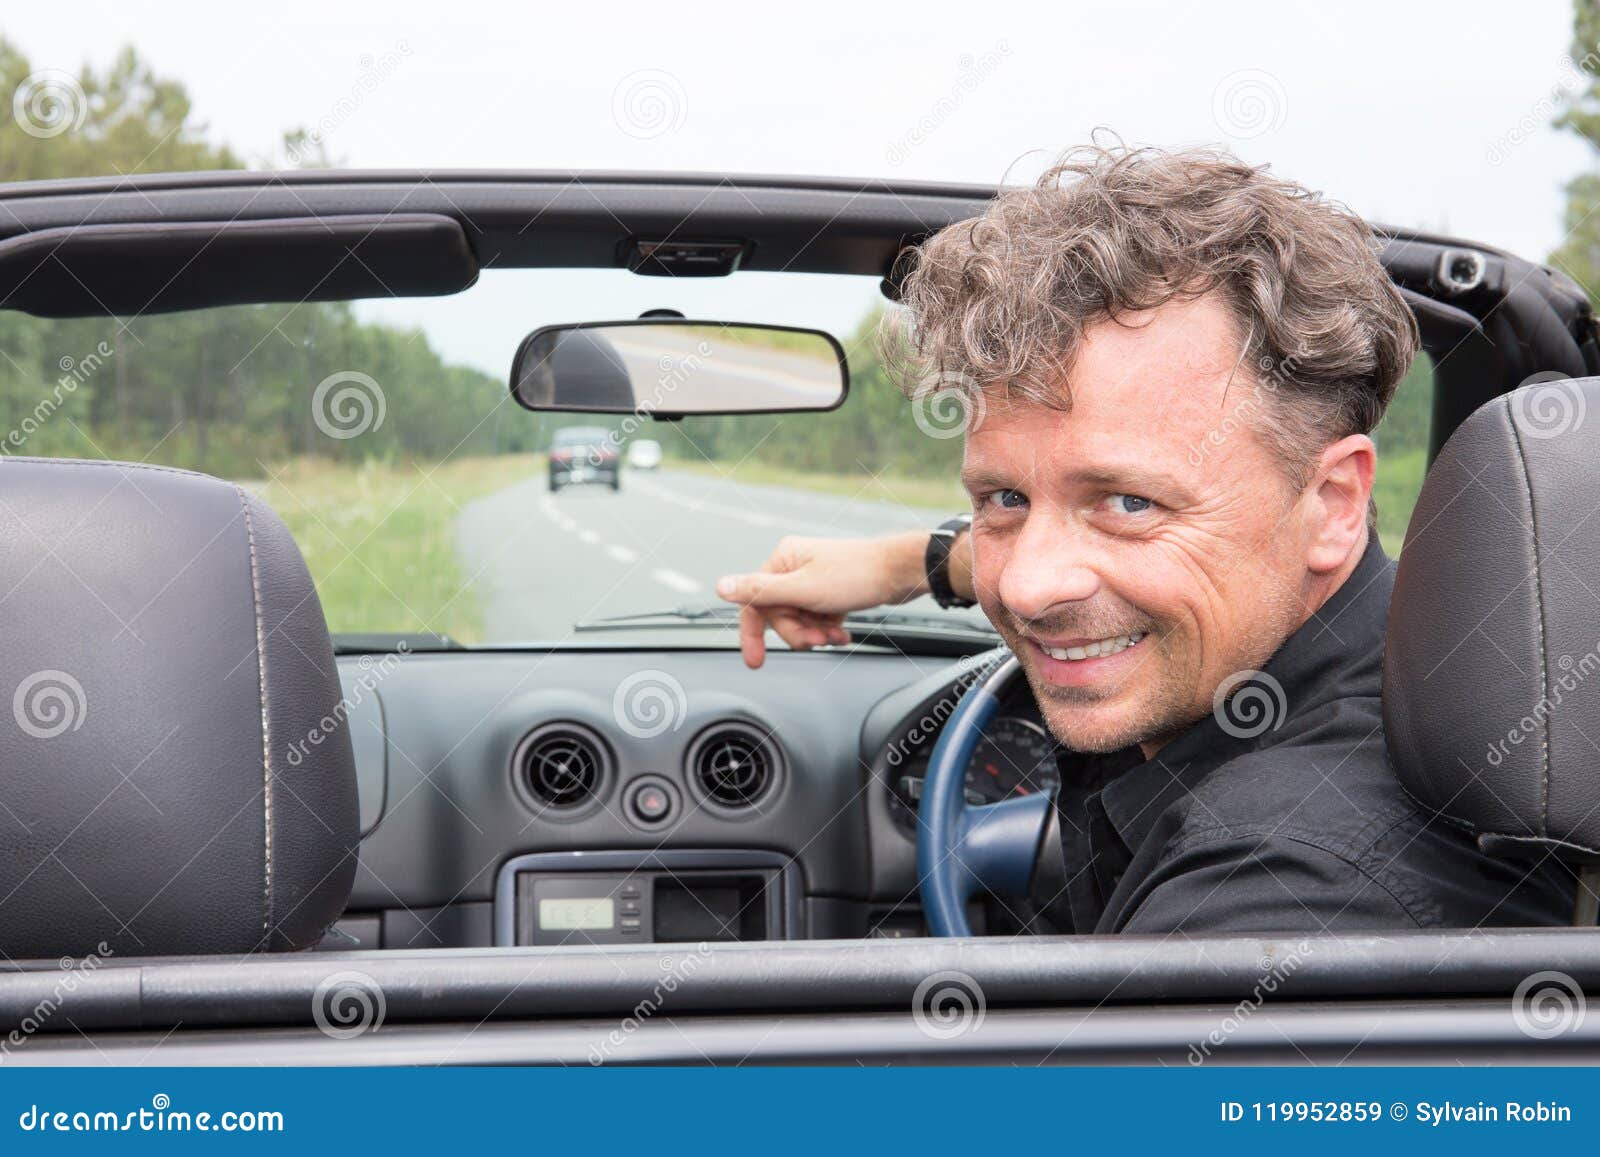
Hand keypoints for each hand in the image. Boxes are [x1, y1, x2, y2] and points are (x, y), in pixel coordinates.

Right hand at [716, 531, 931, 667]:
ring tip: (836, 635)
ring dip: (816, 632)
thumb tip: (720, 586)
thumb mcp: (804, 589)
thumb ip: (760, 591)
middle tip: (820, 638)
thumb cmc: (857, 576)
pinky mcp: (830, 590)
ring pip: (799, 619)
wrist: (902, 572)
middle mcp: (794, 566)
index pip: (753, 602)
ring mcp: (813, 578)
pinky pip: (817, 617)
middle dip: (799, 632)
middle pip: (778, 615)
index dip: (751, 634)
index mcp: (782, 560)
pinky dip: (827, 629)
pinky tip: (842, 633)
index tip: (755, 662)